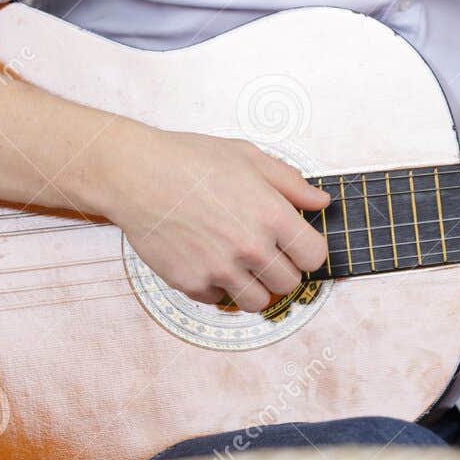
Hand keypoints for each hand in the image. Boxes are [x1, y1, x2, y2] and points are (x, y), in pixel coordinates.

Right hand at [95, 122, 330, 312]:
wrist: (137, 174)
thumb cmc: (193, 160)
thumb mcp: (249, 158)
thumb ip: (291, 183)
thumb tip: (321, 203)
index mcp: (271, 215)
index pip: (314, 257)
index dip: (307, 250)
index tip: (295, 244)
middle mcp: (250, 248)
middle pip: (288, 283)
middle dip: (281, 268)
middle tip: (263, 250)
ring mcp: (220, 270)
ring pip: (258, 302)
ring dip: (254, 285)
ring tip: (239, 262)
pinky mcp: (191, 283)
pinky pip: (219, 301)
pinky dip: (218, 287)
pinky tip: (208, 259)